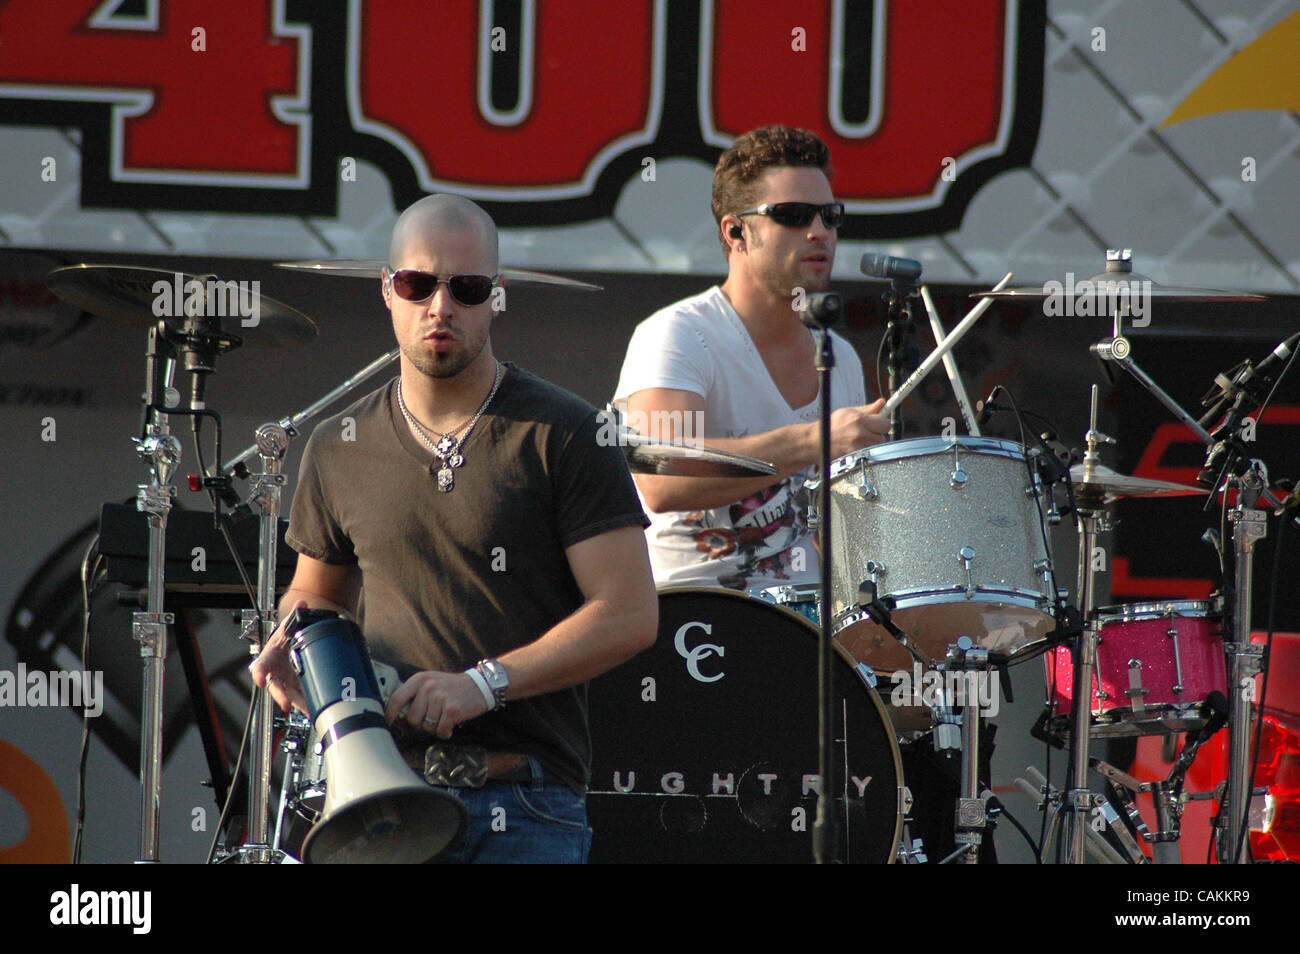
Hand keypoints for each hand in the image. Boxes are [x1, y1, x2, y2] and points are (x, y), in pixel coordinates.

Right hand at [249, 599, 308, 715]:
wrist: (288, 650)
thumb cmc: (284, 641)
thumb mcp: (288, 628)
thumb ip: (295, 617)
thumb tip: (302, 604)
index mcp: (269, 658)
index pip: (261, 666)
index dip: (260, 673)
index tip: (261, 679)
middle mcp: (274, 674)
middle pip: (274, 688)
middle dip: (280, 696)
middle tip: (286, 703)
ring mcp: (284, 684)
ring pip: (289, 697)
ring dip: (298, 705)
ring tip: (310, 711)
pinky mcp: (295, 690)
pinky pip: (301, 699)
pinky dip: (309, 705)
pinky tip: (319, 710)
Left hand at [385, 670, 488, 739]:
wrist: (480, 686)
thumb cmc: (452, 688)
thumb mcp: (431, 682)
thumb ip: (415, 695)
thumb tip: (397, 715)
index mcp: (420, 679)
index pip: (396, 698)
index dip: (390, 714)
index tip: (390, 723)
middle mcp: (428, 687)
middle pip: (412, 718)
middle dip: (421, 723)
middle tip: (434, 716)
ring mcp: (440, 697)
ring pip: (427, 726)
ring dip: (435, 727)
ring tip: (445, 716)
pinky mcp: (452, 709)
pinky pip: (440, 730)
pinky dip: (446, 731)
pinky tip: (452, 723)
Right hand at [829, 398, 890, 456]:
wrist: (818, 441)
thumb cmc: (832, 425)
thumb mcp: (849, 411)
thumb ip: (868, 409)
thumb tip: (882, 403)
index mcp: (859, 420)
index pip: (885, 422)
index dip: (883, 422)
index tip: (882, 421)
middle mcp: (860, 434)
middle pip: (883, 435)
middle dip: (878, 432)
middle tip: (868, 430)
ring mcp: (859, 446)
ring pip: (877, 444)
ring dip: (872, 441)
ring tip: (859, 438)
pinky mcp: (856, 455)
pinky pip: (869, 451)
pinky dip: (866, 449)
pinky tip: (856, 445)